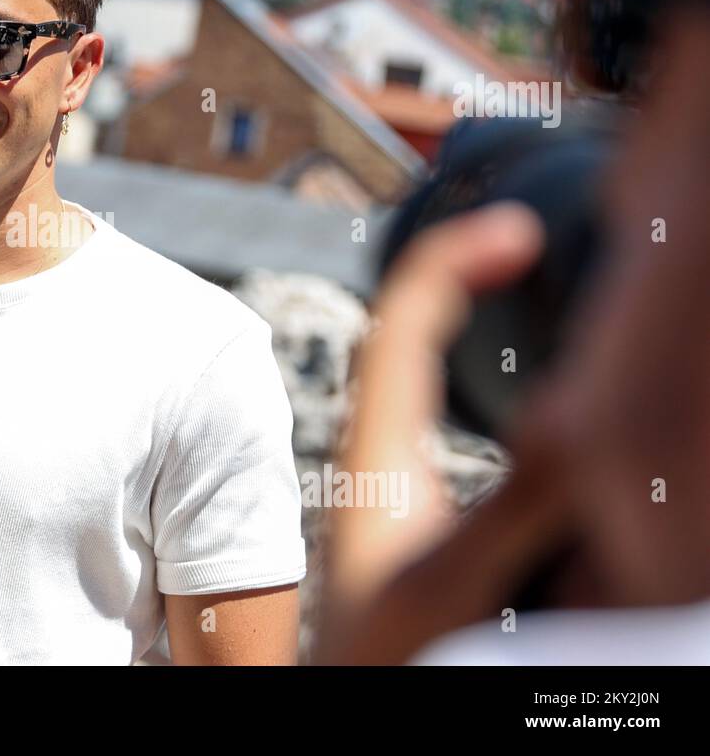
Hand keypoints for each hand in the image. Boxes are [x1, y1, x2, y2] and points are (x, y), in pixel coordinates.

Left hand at [316, 201, 564, 661]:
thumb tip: (582, 419)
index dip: (452, 258)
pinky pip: (437, 408)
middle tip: (517, 242)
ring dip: (460, 313)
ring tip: (510, 271)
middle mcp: (380, 446)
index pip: (403, 323)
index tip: (515, 229)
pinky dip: (474, 373)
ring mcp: (394, 469)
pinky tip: (522, 382)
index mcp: (379, 449)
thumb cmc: (381, 658)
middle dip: (463, 273)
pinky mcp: (412, 498)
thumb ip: (516, 510)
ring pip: (421, 367)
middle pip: (411, 331)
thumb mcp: (452, 583)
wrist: (342, 697)